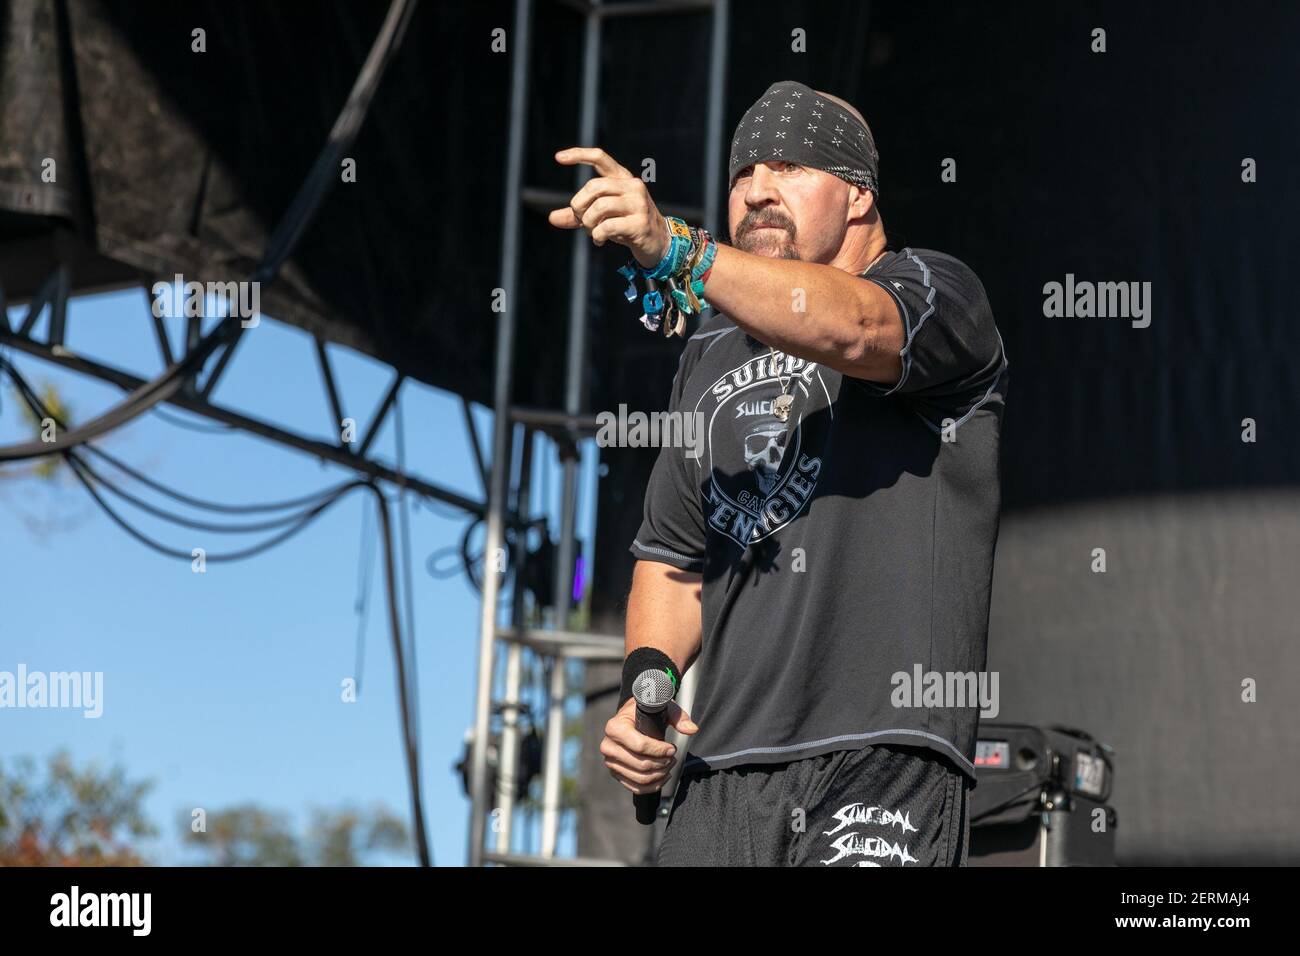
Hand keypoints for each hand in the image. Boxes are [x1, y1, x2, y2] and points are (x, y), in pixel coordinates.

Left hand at [548, 147, 671, 268]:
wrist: (657, 242)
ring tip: (592, 232)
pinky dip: (597, 235)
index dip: (579, 155)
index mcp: (622, 178)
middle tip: (581, 219)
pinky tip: (599, 240)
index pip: (600, 158)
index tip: (558, 157)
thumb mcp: (602, 216)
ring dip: (588, 223)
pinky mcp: (639, 223)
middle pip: (593, 186)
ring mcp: (638, 203)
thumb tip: (552, 218)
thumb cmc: (626, 225)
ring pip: (599, 207)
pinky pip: (608, 226)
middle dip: (579, 205)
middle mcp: (632, 186)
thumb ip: (579, 215)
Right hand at [601, 695, 698, 794]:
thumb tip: (691, 729)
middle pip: (641, 765)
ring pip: (640, 778)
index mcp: (615, 727)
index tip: (673, 748)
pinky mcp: (616, 773)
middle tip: (673, 757)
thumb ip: (678, 716)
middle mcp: (608, 745)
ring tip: (670, 765)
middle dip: (663, 763)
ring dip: (660, 774)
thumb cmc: (645, 711)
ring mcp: (610, 762)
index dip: (660, 750)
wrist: (631, 718)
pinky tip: (663, 776)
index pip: (640, 746)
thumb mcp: (661, 707)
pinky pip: (636, 787)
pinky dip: (653, 785)